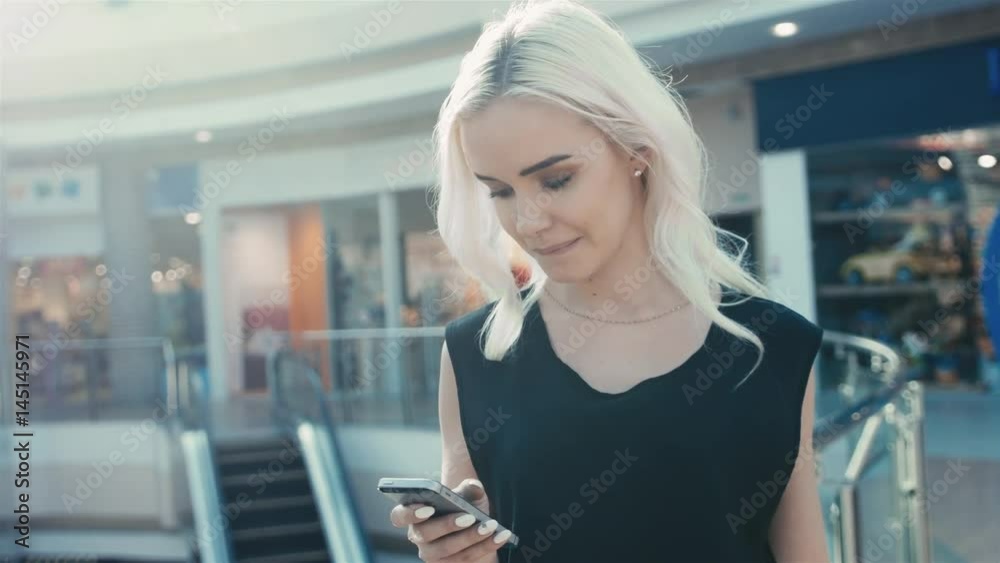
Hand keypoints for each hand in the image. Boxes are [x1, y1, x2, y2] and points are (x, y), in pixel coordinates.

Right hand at [389, 478, 512, 561]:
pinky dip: (486, 546)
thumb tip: (473, 486)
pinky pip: (465, 559)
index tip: (428, 508)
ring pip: (447, 549)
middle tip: (469, 516)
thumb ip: (468, 488)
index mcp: (415, 514)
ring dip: (472, 537)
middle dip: (448, 525)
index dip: (409, 513)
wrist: (479, 529)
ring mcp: (432, 554)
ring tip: (491, 525)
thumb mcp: (468, 495)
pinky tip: (501, 535)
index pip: (399, 516)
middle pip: (425, 534)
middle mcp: (418, 536)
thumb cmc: (466, 508)